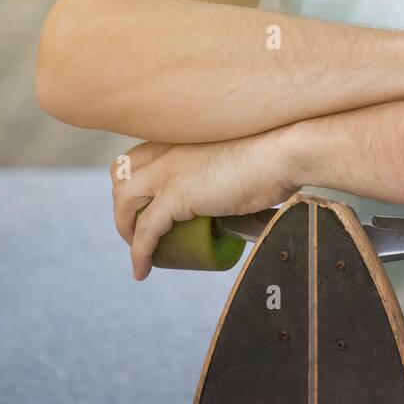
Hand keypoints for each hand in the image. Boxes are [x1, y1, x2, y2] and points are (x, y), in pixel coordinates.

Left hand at [111, 127, 297, 280]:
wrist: (283, 152)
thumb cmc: (272, 151)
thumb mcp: (233, 151)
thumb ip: (221, 163)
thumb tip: (231, 187)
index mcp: (178, 135)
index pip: (137, 156)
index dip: (133, 181)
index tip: (144, 203)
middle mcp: (166, 148)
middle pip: (120, 176)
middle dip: (122, 205)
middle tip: (138, 229)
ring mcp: (168, 172)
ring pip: (123, 202)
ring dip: (126, 228)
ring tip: (139, 250)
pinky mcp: (176, 196)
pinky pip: (145, 231)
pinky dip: (139, 253)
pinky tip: (142, 269)